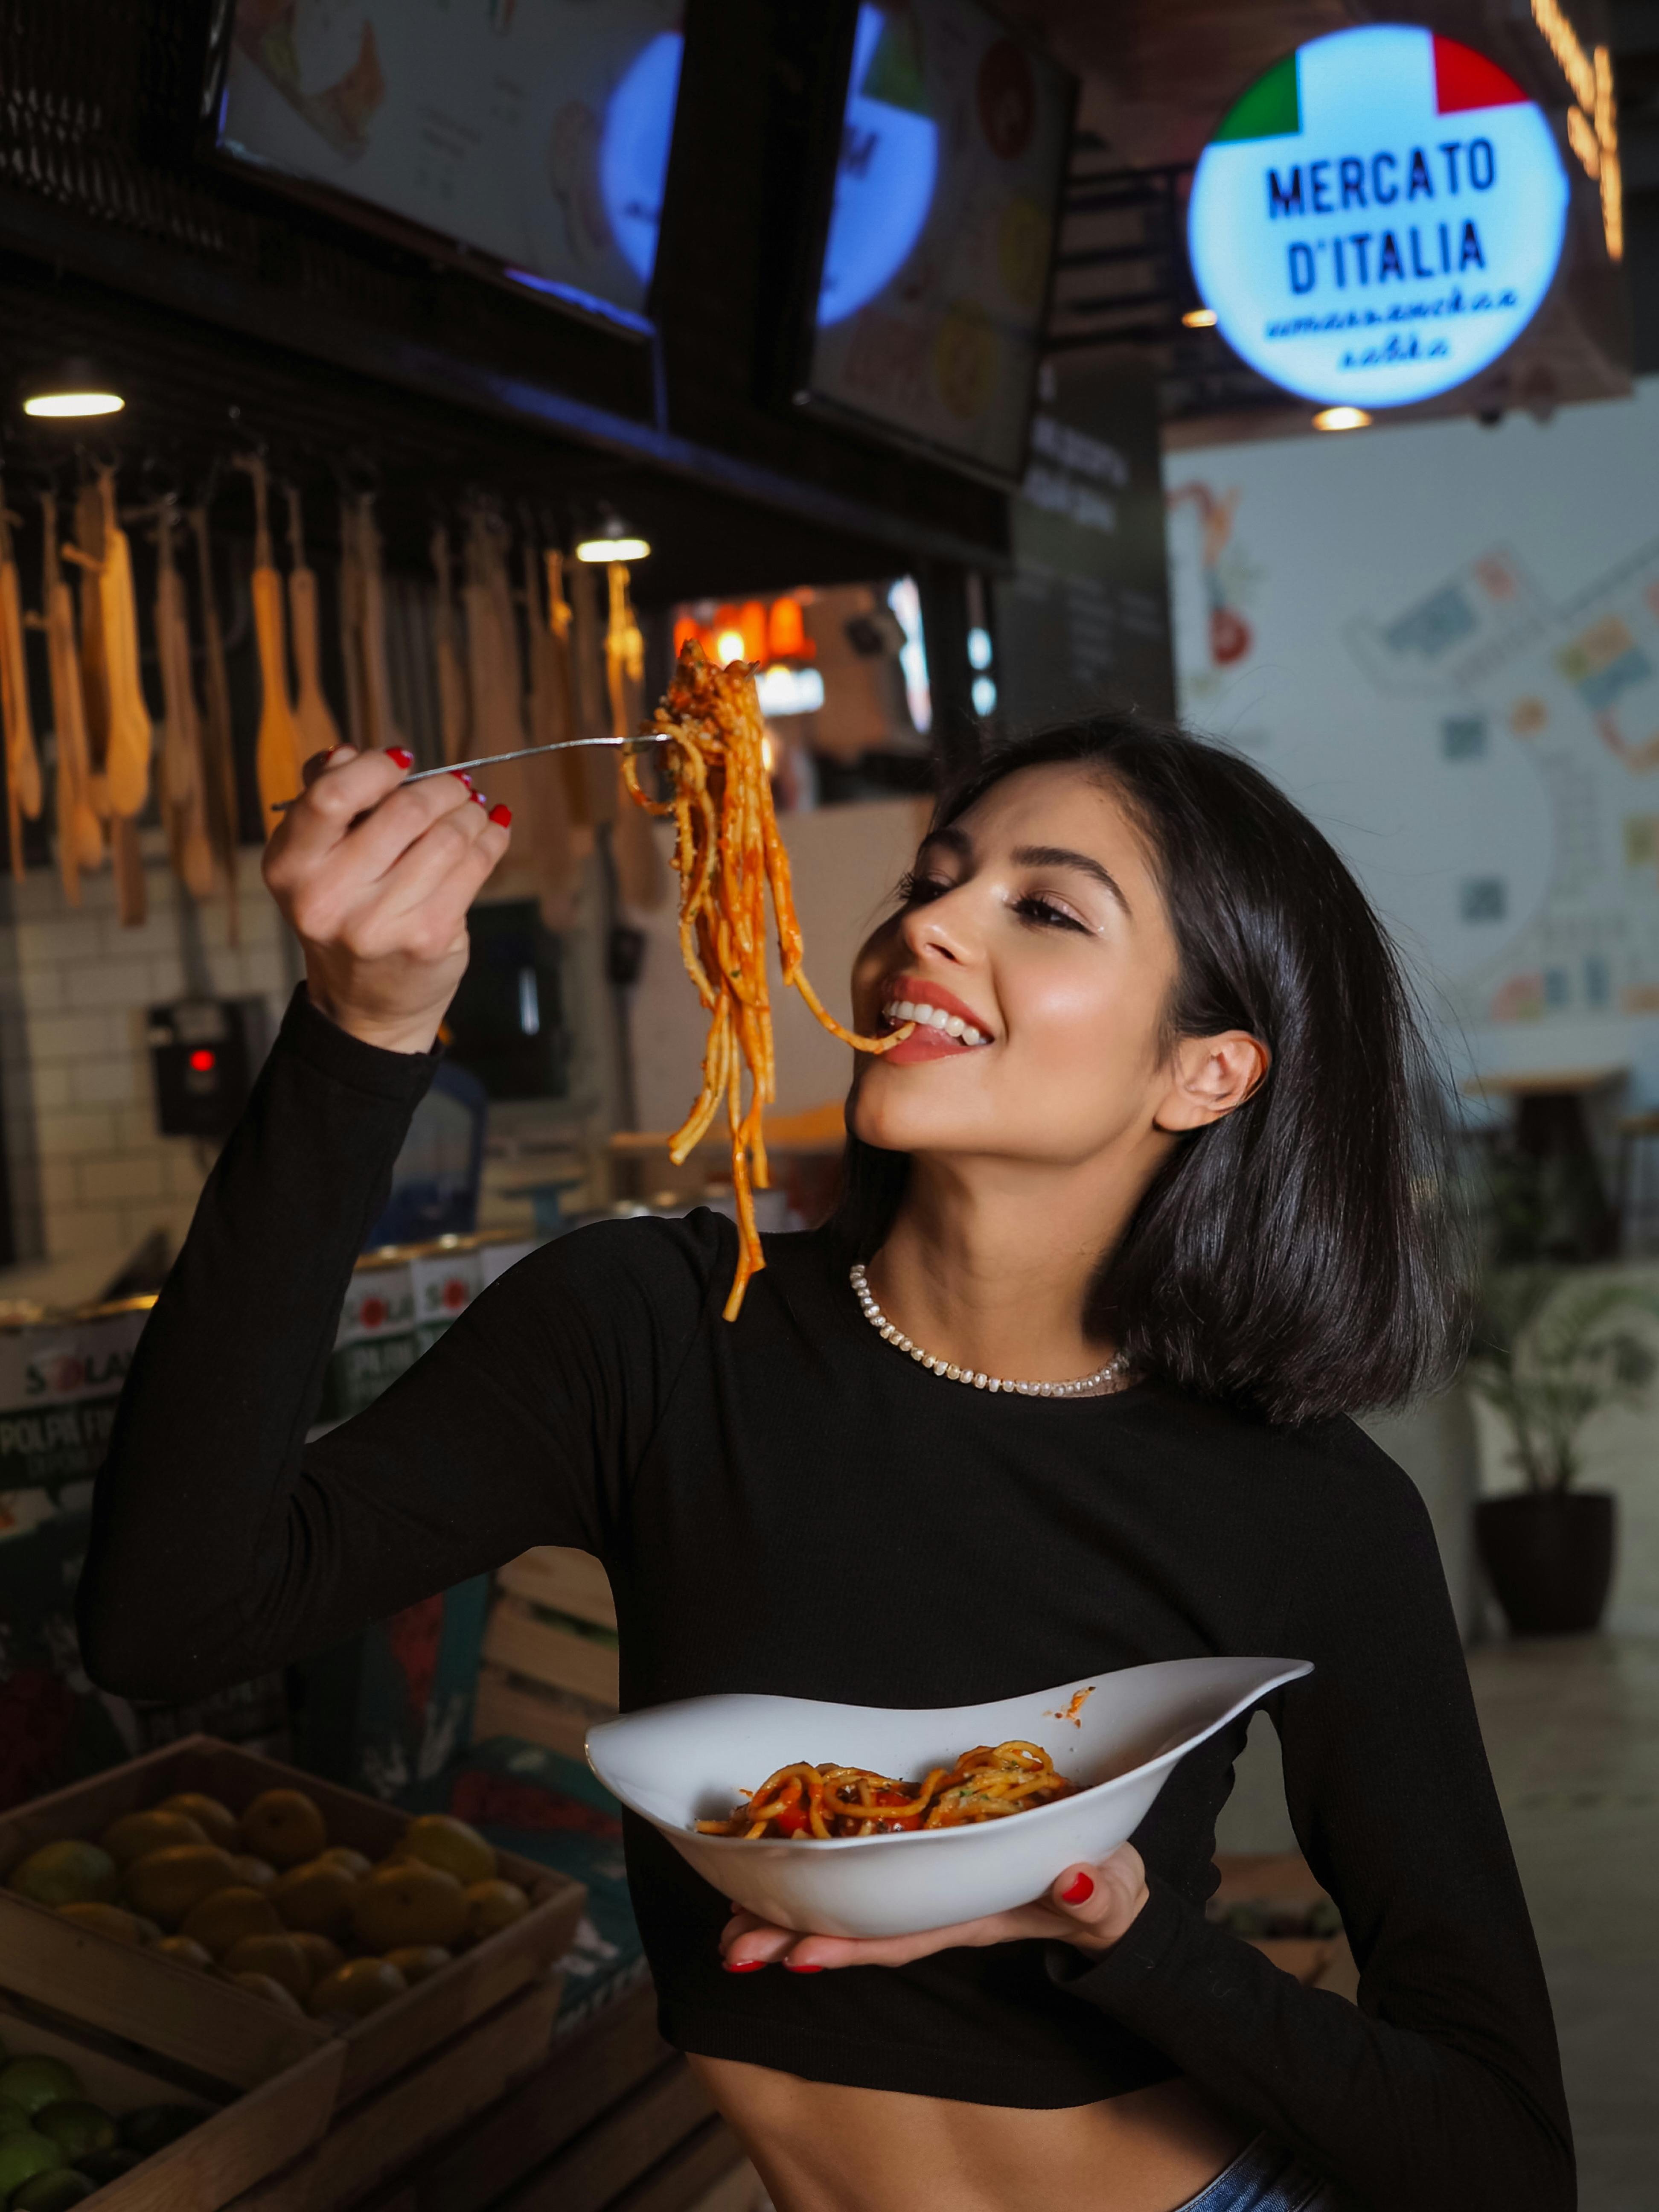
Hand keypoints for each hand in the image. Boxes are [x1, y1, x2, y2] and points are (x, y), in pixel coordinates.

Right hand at [263, 747, 509, 1054]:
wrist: (364, 1004)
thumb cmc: (346, 912)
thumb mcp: (316, 860)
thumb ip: (326, 800)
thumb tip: (348, 752)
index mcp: (290, 866)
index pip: (331, 795)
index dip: (376, 768)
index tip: (403, 761)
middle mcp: (327, 898)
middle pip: (403, 811)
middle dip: (442, 788)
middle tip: (456, 786)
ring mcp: (379, 924)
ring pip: (448, 837)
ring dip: (471, 813)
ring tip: (473, 811)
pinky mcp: (427, 939)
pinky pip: (474, 868)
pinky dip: (491, 840)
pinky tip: (491, 832)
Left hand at [719, 1842, 1147, 1973]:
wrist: (1107, 1873)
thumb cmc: (1108, 1888)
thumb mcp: (1114, 1896)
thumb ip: (1100, 1896)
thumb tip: (1076, 1879)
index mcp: (974, 1908)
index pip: (905, 1932)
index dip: (853, 1943)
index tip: (798, 1955)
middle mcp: (937, 1895)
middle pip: (859, 1920)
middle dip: (793, 1935)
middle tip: (729, 1945)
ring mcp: (927, 1871)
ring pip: (850, 1894)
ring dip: (791, 1907)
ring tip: (729, 1919)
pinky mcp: (927, 1842)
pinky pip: (864, 1857)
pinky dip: (818, 1865)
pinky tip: (775, 1864)